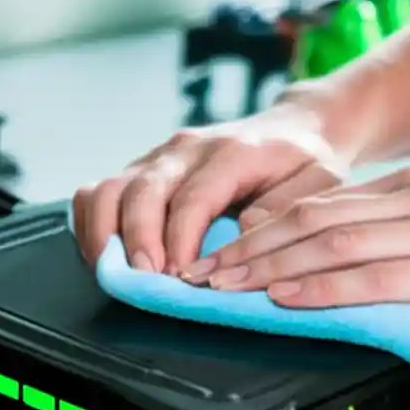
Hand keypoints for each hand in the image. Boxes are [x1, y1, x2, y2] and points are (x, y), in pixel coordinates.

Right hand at [73, 95, 354, 274]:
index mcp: (231, 152)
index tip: (180, 276)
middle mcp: (186, 149)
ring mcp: (157, 158)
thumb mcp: (318, 182)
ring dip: (103, 234)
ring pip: (107, 188)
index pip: (193, 197)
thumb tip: (243, 232)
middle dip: (137, 240)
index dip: (179, 240)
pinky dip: (90, 225)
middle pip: (141, 190)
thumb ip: (284, 207)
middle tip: (147, 280)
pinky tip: (106, 256)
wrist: (292, 128)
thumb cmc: (304, 162)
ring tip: (117, 273)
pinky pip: (96, 193)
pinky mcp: (140, 170)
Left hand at [182, 167, 409, 360]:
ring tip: (224, 287)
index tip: (221, 250)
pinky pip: (371, 278)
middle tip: (202, 272)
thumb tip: (338, 268)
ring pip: (330, 242)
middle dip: (247, 247)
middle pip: (311, 218)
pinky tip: (283, 299)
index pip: (319, 203)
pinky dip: (319, 288)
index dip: (261, 229)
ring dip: (267, 267)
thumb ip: (401, 247)